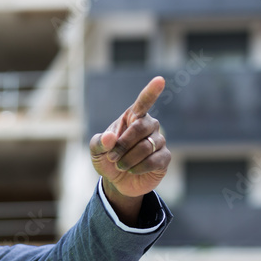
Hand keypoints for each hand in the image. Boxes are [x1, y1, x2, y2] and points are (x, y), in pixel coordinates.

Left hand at [90, 76, 170, 223]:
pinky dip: (138, 168)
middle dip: (122, 145)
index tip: (159, 80)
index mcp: (133, 117)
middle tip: (112, 157)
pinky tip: (132, 170)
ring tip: (120, 165)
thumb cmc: (107, 159)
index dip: (151, 92)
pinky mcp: (165, 158)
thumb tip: (111, 138)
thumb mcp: (96, 151)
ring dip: (128, 159)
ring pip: (146, 146)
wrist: (116, 181)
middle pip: (140, 128)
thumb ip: (99, 142)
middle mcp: (149, 125)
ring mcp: (159, 141)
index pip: (143, 102)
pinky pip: (154, 160)